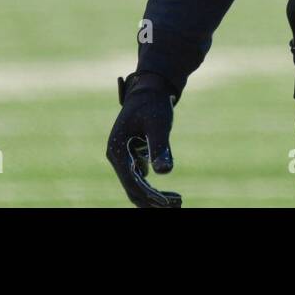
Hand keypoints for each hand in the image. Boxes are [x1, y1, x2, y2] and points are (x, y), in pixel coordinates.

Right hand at [106, 71, 182, 207]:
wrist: (150, 89)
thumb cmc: (154, 104)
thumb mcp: (159, 124)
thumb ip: (160, 146)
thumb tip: (164, 171)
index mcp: (117, 150)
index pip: (132, 182)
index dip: (150, 196)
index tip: (168, 203)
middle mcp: (116, 157)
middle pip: (132, 189)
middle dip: (153, 201)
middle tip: (178, 205)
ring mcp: (122, 158)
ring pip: (136, 186)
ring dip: (154, 198)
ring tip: (177, 202)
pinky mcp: (131, 157)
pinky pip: (139, 179)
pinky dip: (153, 189)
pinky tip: (169, 195)